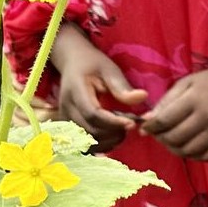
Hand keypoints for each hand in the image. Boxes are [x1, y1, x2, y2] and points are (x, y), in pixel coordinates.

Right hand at [51, 23, 147, 151]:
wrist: (73, 62)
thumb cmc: (93, 64)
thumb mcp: (110, 70)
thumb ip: (122, 87)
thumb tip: (142, 97)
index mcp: (76, 91)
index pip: (92, 114)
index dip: (113, 122)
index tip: (133, 124)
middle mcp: (66, 107)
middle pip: (89, 130)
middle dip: (113, 132)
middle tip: (130, 125)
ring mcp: (65, 118)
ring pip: (86, 141)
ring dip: (109, 140)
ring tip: (123, 129)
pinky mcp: (68, 126)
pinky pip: (84, 143)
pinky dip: (101, 144)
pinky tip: (113, 136)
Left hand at [140, 62, 207, 160]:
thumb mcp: (189, 82)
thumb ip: (168, 100)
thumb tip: (147, 118)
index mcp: (194, 99)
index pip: (165, 120)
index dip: (150, 126)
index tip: (146, 127)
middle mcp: (206, 117)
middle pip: (175, 138)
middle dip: (161, 138)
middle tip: (159, 134)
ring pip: (188, 151)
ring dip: (174, 149)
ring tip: (171, 141)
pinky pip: (206, 157)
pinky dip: (193, 156)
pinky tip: (188, 146)